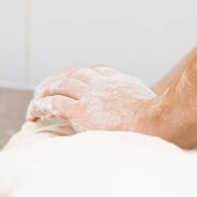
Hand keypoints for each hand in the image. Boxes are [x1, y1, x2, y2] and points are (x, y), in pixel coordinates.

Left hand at [26, 65, 157, 132]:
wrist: (158, 123)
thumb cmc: (162, 124)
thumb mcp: (157, 109)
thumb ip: (147, 110)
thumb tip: (153, 120)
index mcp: (122, 82)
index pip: (98, 72)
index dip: (84, 77)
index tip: (76, 83)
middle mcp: (104, 84)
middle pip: (74, 74)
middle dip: (57, 80)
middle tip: (46, 89)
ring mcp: (91, 96)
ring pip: (60, 85)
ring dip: (44, 91)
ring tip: (35, 102)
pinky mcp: (81, 111)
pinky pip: (54, 104)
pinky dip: (41, 106)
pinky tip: (33, 113)